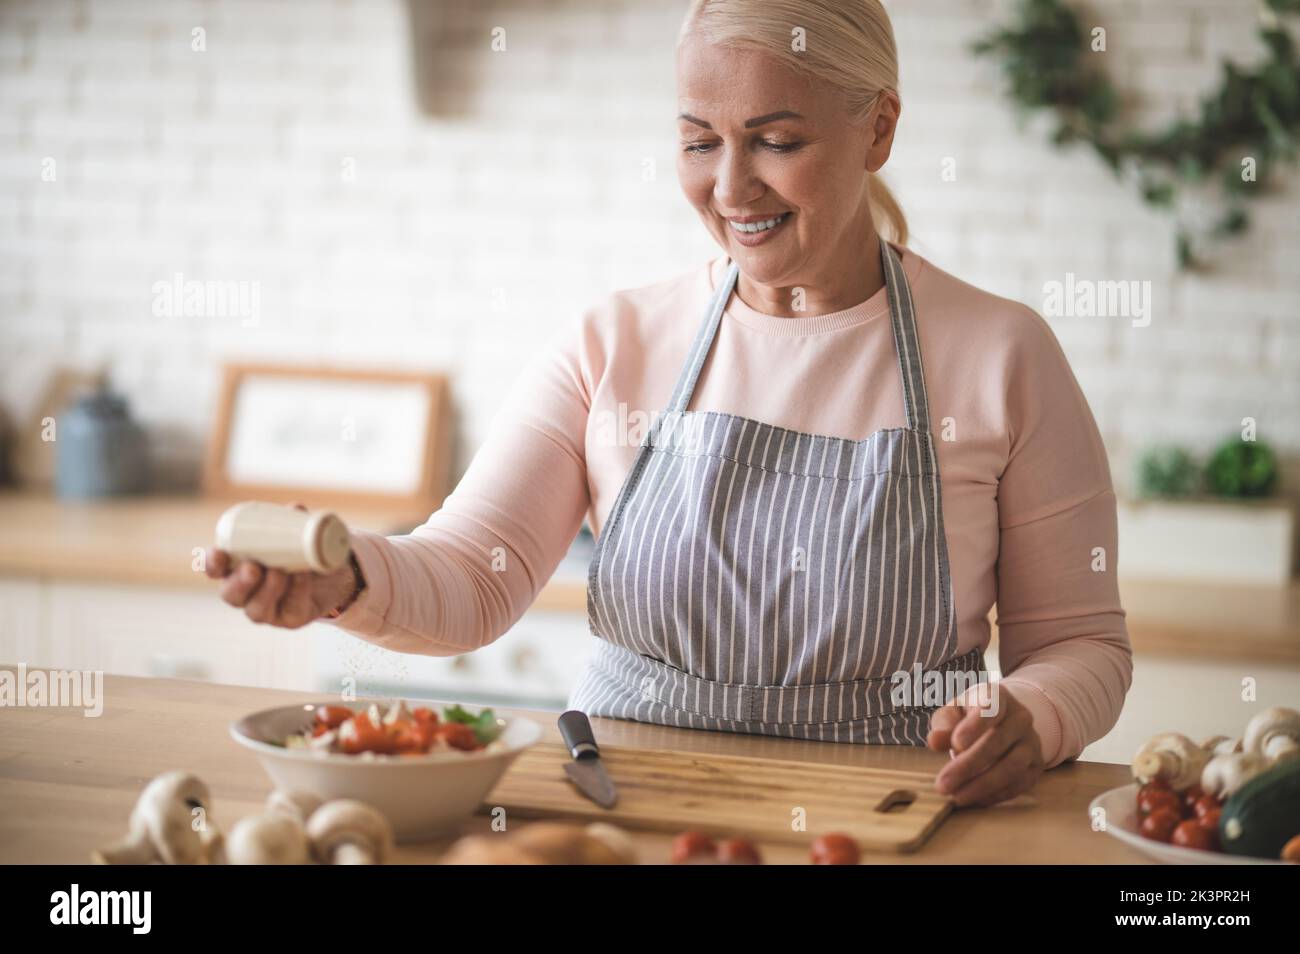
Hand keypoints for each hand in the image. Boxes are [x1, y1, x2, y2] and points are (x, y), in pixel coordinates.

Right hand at [204, 501, 358, 628]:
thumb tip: (294, 508)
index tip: (219, 553)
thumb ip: (293, 521)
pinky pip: (290, 609)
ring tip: (279, 572)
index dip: (211, 563)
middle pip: (230, 594)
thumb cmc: (305, 551)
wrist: (336, 574)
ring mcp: (266, 609)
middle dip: (239, 582)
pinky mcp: (289, 619)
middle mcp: (246, 593)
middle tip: (253, 567)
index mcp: (237, 568)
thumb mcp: (299, 533)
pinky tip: (302, 577)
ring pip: (256, 609)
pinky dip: (296, 591)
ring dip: (267, 590)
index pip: (214, 569)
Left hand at [926, 683, 1043, 806]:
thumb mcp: (954, 711)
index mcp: (998, 697)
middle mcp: (1020, 717)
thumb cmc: (971, 716)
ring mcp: (1032, 742)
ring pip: (1011, 766)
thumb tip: (935, 740)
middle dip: (968, 766)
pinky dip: (995, 795)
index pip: (991, 707)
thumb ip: (943, 723)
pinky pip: (1019, 784)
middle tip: (943, 784)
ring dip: (981, 785)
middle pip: (998, 742)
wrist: (1005, 722)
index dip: (975, 725)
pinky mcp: (1036, 765)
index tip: (956, 744)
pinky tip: (974, 800)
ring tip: (956, 796)